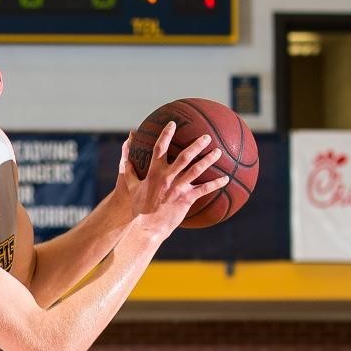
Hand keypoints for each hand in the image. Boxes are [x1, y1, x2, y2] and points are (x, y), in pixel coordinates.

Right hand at [119, 121, 227, 238]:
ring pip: (196, 170)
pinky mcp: (186, 199)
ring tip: (218, 151)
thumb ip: (128, 168)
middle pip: (184, 156)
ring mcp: (177, 188)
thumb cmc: (139, 207)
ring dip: (209, 160)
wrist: (147, 227)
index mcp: (154, 172)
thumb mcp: (131, 186)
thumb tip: (124, 152)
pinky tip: (226, 179)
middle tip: (206, 136)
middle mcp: (167, 178)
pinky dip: (216, 184)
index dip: (166, 134)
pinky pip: (204, 189)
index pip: (159, 148)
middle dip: (196, 145)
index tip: (173, 124)